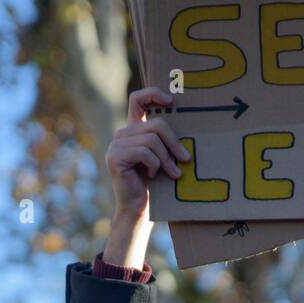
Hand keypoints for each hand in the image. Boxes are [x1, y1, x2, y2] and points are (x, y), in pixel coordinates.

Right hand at [106, 86, 190, 220]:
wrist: (138, 208)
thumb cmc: (155, 185)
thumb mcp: (163, 157)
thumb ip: (165, 141)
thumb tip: (188, 126)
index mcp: (134, 131)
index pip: (138, 100)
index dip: (153, 94)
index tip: (171, 101)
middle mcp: (122, 134)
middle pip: (156, 125)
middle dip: (174, 143)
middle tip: (186, 159)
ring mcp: (116, 145)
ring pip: (152, 140)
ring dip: (166, 159)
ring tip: (172, 173)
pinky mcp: (115, 157)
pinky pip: (144, 152)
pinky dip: (154, 165)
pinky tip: (152, 175)